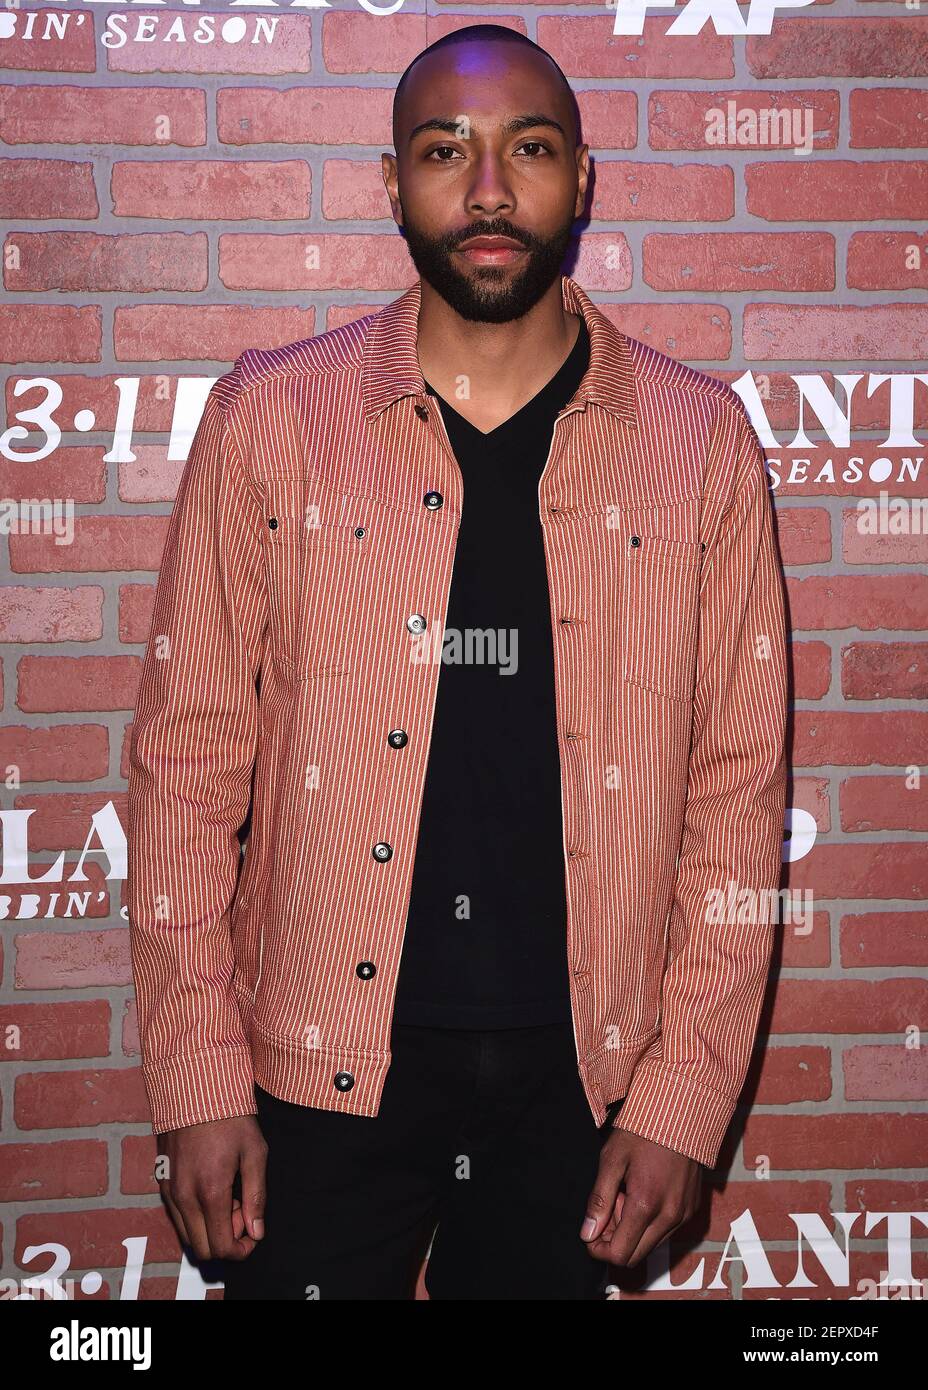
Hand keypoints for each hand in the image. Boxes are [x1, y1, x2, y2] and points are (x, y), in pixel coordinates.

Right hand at [157, 1115, 267, 1261]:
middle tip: (242, 1211)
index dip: (241, 1249)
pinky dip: (196, 1215)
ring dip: (210, 1228)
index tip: (253, 1232)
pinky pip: (178, 1216)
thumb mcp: (255, 1153)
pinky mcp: (162, 1182)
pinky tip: (212, 1189)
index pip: (221, 1247)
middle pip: (202, 1249)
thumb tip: (256, 1232)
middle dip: (225, 1240)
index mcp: (210, 1192)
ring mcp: (169, 1191)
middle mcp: (184, 1197)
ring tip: (229, 1197)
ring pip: (188, 1236)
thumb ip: (256, 1196)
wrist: (195, 1089)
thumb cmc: (230, 1117)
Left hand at [581, 1127, 701, 1267]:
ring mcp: (684, 1214)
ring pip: (651, 1244)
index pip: (620, 1254)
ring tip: (627, 1194)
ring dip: (634, 1230)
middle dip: (616, 1239)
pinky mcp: (692, 1208)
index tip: (591, 1230)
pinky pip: (667, 1230)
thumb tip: (587, 1233)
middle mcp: (670, 1216)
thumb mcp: (612, 1159)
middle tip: (610, 1206)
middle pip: (636, 1255)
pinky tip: (645, 1192)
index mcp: (646, 1205)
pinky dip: (651, 1222)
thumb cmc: (643, 1130)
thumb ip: (599, 1200)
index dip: (600, 1248)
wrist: (681, 1112)